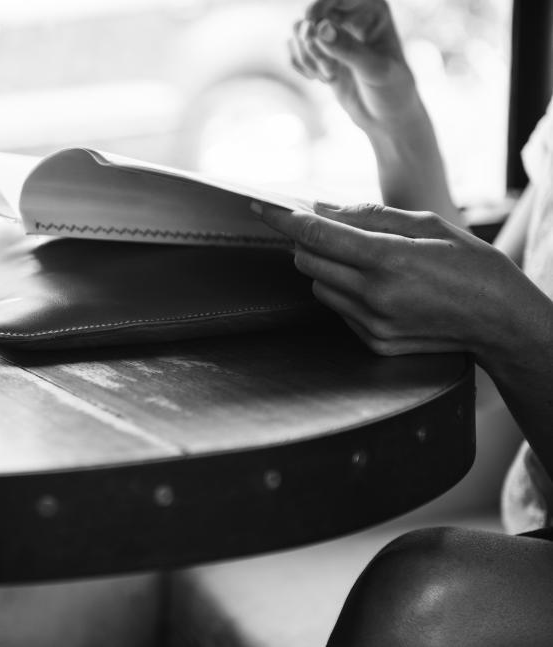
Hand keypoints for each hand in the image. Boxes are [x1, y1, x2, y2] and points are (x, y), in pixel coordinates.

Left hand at [255, 201, 552, 359]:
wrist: (500, 320)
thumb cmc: (469, 264)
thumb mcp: (426, 224)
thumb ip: (369, 216)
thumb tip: (322, 209)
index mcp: (388, 259)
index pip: (316, 235)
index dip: (283, 219)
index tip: (261, 207)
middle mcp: (374, 295)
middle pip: (307, 262)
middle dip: (306, 241)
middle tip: (323, 229)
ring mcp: (372, 324)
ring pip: (318, 286)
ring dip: (326, 268)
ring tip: (363, 260)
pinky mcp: (374, 342)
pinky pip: (338, 310)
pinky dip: (344, 292)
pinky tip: (376, 286)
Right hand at [289, 0, 418, 131]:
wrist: (386, 117)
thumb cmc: (391, 90)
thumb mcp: (374, 69)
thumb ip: (348, 49)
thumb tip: (319, 29)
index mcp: (371, 9)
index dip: (321, 5)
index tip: (310, 21)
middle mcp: (350, 16)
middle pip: (312, 14)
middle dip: (313, 43)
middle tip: (329, 70)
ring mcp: (332, 35)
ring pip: (299, 31)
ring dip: (307, 57)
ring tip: (329, 77)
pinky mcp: (318, 53)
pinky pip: (293, 49)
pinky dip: (301, 65)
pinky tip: (320, 80)